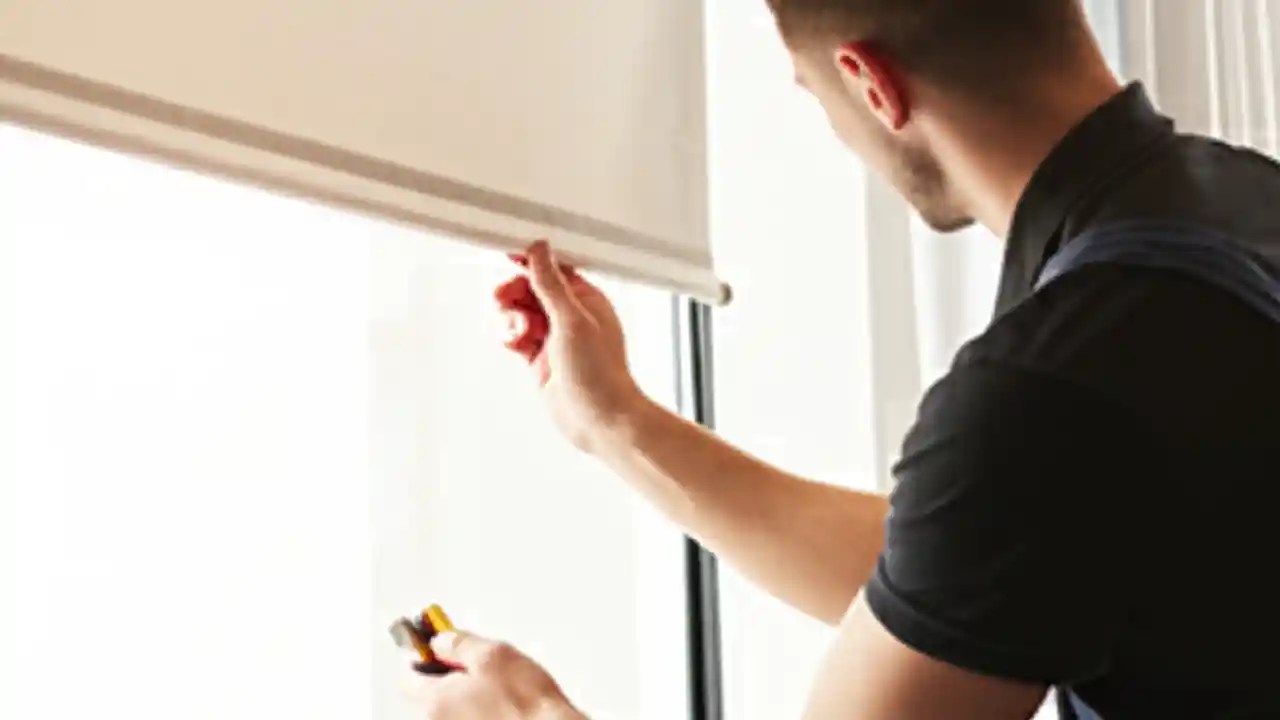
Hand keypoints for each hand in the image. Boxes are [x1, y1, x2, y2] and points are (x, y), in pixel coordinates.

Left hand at [402, 630, 585, 719]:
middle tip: (473, 660)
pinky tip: (503, 703)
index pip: (408, 674)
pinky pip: (466, 717)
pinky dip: (477, 708)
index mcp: (435, 702)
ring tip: (497, 683)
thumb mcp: (493, 656)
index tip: (432, 642)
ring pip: (450, 707)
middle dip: (446, 673)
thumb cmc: (527, 705)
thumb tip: (442, 641)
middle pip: (428, 692)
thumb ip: (459, 644)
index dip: (420, 654)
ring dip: (464, 691)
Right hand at [495, 241, 645, 452]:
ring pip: (519, 313)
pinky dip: (511, 337)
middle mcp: (570, 315)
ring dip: (512, 318)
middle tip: (507, 301)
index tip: (509, 256)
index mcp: (586, 298)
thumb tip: (540, 250)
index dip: (530, 261)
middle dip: (515, 293)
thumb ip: (551, 284)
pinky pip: (516, 337)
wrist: (598, 420)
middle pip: (530, 288)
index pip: (553, 268)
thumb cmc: (599, 373)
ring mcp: (553, 337)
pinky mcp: (539, 359)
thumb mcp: (571, 320)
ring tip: (522, 334)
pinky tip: (516, 345)